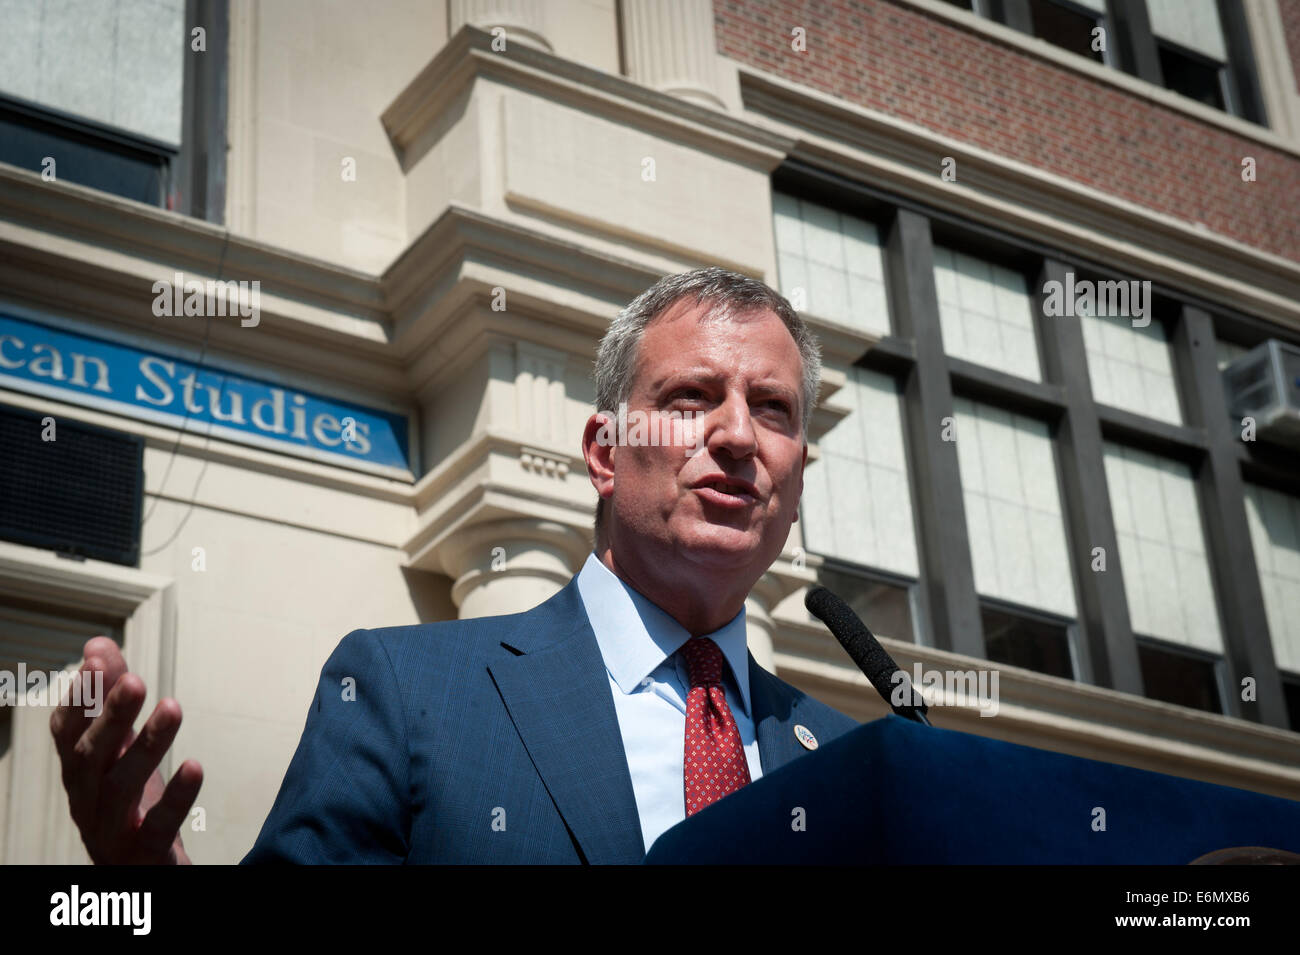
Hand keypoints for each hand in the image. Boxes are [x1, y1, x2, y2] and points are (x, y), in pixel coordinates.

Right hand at [50, 636, 203, 863]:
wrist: (142, 875)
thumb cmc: (128, 802)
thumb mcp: (118, 750)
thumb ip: (107, 699)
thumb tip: (96, 645)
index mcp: (79, 772)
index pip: (68, 732)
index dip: (80, 697)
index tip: (99, 661)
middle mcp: (86, 800)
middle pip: (89, 757)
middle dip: (110, 716)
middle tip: (135, 679)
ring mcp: (111, 831)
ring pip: (120, 788)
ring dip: (146, 745)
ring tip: (173, 707)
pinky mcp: (142, 856)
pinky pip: (156, 827)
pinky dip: (175, 798)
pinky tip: (194, 766)